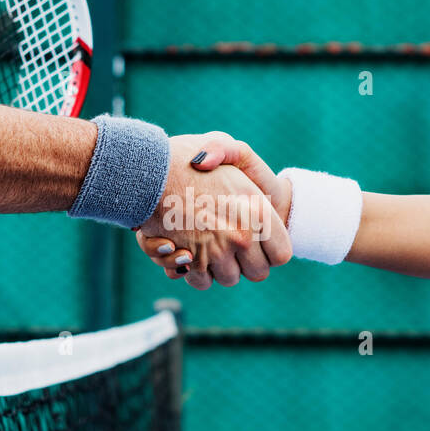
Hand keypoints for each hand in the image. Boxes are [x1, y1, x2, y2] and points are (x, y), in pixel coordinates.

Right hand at [136, 133, 291, 288]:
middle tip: (236, 244)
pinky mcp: (191, 261)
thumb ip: (248, 168)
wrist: (148, 173)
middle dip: (248, 263)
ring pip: (230, 279)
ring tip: (212, 244)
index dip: (271, 250)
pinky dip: (197, 273)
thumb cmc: (190, 157)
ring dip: (222, 268)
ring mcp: (216, 251)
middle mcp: (241, 234)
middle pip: (257, 273)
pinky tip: (191, 252)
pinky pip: (202, 281)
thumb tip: (228, 178)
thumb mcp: (229, 150)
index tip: (261, 240)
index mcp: (258, 210)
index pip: (281, 254)